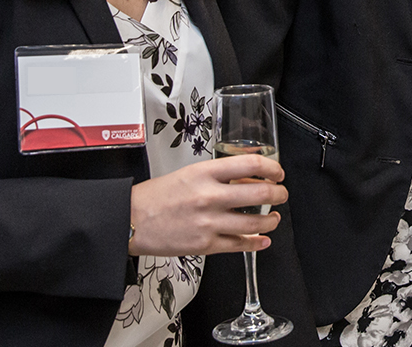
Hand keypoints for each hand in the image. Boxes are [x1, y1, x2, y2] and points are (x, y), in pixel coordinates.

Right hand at [128, 153, 286, 256]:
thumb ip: (220, 171)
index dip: (272, 168)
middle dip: (278, 194)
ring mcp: (208, 223)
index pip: (251, 165)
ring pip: (254, 223)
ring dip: (271, 220)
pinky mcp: (205, 245)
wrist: (130, 220)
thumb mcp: (189, 172)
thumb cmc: (156, 196)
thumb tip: (250, 168)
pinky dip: (256, 243)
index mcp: (205, 173)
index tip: (277, 172)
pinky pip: (239, 245)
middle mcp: (209, 197)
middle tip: (281, 194)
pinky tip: (262, 240)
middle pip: (260, 194)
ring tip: (273, 218)